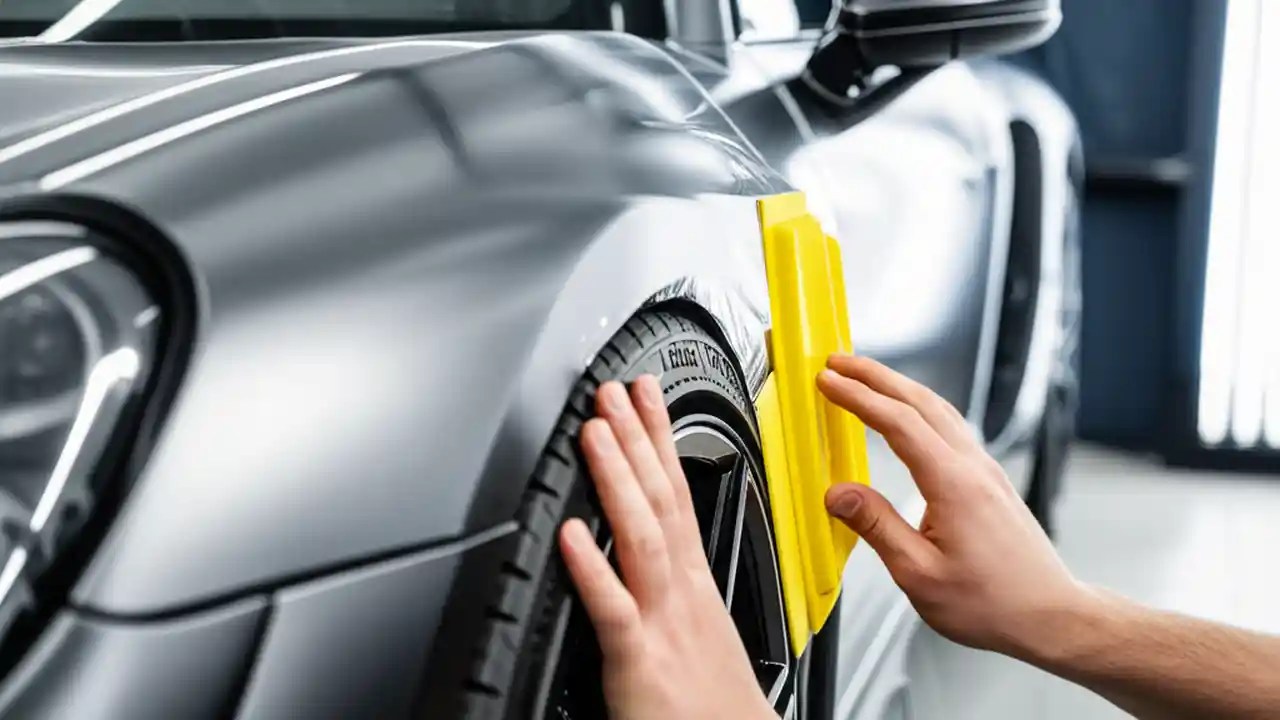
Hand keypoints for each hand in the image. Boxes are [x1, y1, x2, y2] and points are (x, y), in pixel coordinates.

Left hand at [558, 376, 773, 719]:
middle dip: (639, 439)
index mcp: (695, 585)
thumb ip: (674, 590)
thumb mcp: (699, 632)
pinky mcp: (637, 664)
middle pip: (663, 500)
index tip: (649, 398)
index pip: (679, 495)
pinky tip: (571, 532)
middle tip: (616, 389)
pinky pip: (612, 609)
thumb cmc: (717, 708)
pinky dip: (593, 568)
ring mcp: (662, 624)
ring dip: (618, 479)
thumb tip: (652, 556)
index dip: (662, 441)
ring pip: (641, 538)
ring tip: (596, 431)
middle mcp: (683, 594)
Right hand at [817, 355, 1088, 659]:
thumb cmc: (991, 604)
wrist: (1050, 616)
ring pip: (939, 409)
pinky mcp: (990, 481)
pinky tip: (909, 414)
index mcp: (954, 485)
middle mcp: (973, 468)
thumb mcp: (919, 575)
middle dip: (875, 376)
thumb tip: (837, 494)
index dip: (858, 397)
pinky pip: (951, 427)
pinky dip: (920, 407)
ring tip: (866, 377)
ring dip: (899, 387)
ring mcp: (986, 471)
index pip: (898, 423)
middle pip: (920, 402)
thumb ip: (876, 527)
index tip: (827, 381)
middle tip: (838, 361)